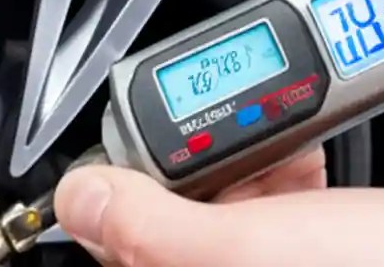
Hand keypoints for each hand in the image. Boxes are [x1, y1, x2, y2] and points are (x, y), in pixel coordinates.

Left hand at [52, 148, 383, 266]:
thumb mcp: (256, 246)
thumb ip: (154, 224)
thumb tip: (77, 199)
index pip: (118, 237)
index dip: (130, 176)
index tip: (163, 131)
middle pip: (168, 215)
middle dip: (203, 161)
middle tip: (238, 129)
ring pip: (220, 205)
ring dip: (247, 159)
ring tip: (283, 138)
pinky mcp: (304, 256)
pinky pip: (268, 209)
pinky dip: (284, 173)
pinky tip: (306, 161)